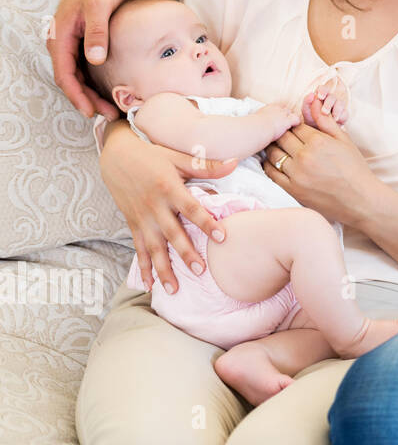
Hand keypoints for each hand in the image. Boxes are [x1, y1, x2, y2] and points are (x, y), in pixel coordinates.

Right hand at [47, 0, 125, 118]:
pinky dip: (96, 81)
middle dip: (88, 100)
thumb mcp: (99, 8)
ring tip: (113, 108)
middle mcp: (62, 42)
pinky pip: (86, 67)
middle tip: (109, 115)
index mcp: (60, 36)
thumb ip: (96, 33)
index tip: (91, 111)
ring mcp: (72, 43)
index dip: (77, 95)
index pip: (64, 74)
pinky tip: (111, 90)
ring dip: (92, 93)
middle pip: (71, 80)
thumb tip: (94, 60)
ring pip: (79, 76)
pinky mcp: (83, 42)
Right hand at [100, 120, 238, 294]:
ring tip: (174, 289)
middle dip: (186, 253)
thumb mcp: (178, 157)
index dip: (207, 223)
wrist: (115, 155)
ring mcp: (142, 218)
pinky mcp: (132, 224)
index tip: (222, 237)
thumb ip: (207, 165)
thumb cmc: (152, 155)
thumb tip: (235, 163)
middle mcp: (154, 206)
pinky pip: (138, 249)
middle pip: (172, 233)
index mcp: (169, 188)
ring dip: (163, 269)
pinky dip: (143, 267)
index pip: (191, 209)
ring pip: (154, 247)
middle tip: (200, 270)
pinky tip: (148, 285)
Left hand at [265, 97, 372, 227]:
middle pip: (281, 137)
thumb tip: (313, 103)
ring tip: (279, 149)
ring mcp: (297, 173)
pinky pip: (272, 173)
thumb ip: (326, 122)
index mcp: (318, 141)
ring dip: (274, 149)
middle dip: (282, 135)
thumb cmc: (355, 169)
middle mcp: (305, 156)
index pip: (295, 126)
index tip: (294, 128)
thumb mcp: (344, 140)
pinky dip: (269, 166)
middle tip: (284, 137)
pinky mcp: (293, 189)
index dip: (294, 125)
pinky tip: (274, 163)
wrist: (360, 199)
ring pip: (274, 154)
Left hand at [302, 76, 347, 126]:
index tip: (320, 96)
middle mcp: (330, 100)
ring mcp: (338, 106)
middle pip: (332, 96)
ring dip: (336, 110)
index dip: (323, 90)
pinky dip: (341, 116)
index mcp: (321, 96)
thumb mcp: (306, 111)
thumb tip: (312, 94)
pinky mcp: (343, 115)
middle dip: (328, 104)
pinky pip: (345, 113)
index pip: (323, 89)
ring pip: (340, 103)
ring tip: (332, 118)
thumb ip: (306, 102)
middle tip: (324, 112)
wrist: (317, 131)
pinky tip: (336, 121)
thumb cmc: (311, 119)